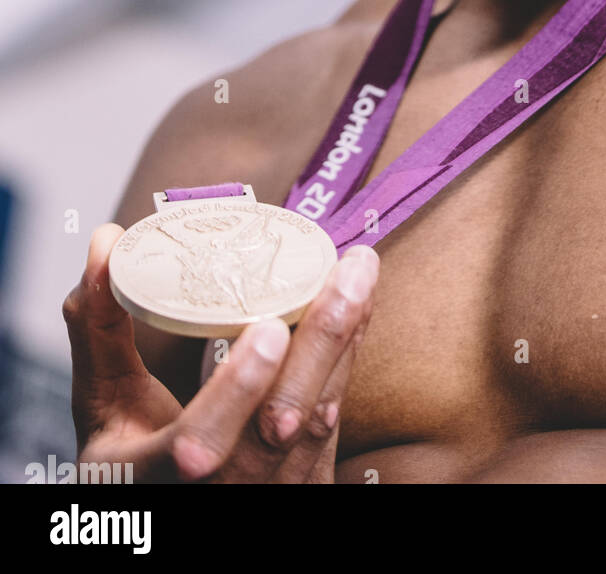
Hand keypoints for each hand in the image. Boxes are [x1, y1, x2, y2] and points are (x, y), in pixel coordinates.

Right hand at [63, 223, 377, 482]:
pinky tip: (360, 306)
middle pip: (282, 427)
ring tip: (361, 271)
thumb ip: (100, 326)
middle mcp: (223, 495)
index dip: (236, 389)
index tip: (269, 327)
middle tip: (348, 273)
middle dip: (321, 344)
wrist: (167, 510)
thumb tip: (105, 240)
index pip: (199, 443)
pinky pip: (333, 418)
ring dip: (346, 341)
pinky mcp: (307, 481)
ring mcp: (272, 495)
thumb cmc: (132, 455)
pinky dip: (348, 357)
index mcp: (155, 479)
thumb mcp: (102, 403)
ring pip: (319, 421)